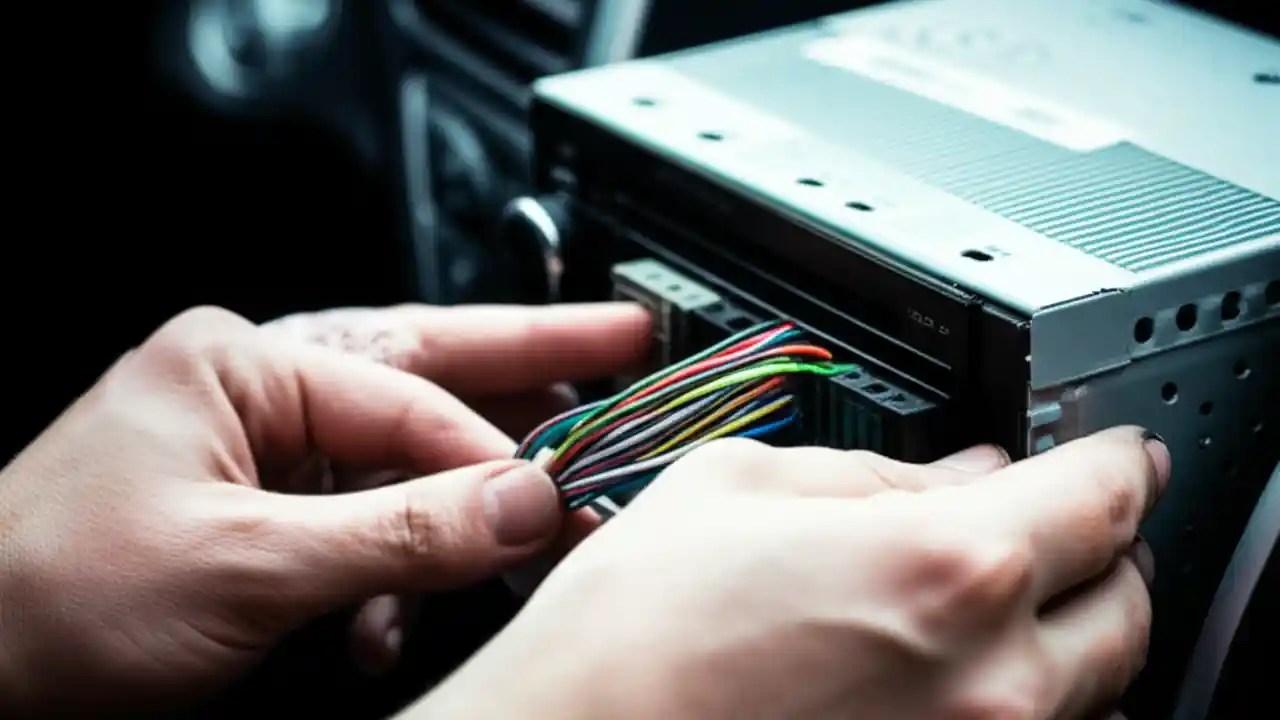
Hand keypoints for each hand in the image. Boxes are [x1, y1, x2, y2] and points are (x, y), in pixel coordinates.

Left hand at [262, 303, 648, 669]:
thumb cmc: (74, 596)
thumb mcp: (252, 561)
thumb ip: (405, 531)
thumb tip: (528, 504)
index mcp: (244, 367)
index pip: (416, 396)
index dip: (501, 455)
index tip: (570, 500)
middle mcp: (257, 393)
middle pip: (429, 378)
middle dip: (528, 378)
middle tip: (622, 341)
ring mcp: (257, 458)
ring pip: (401, 467)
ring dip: (459, 524)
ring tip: (533, 551)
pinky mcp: (259, 526)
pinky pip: (358, 530)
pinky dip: (391, 581)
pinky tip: (393, 631)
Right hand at [417, 428, 1167, 718]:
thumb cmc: (628, 640)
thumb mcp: (737, 485)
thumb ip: (872, 474)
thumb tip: (954, 475)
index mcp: (946, 567)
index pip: (1101, 493)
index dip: (1117, 457)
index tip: (1112, 451)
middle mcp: (991, 680)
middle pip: (1126, 602)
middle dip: (1103, 549)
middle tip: (1058, 519)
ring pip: (1093, 686)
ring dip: (1064, 629)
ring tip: (993, 596)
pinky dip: (1022, 699)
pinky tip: (953, 670)